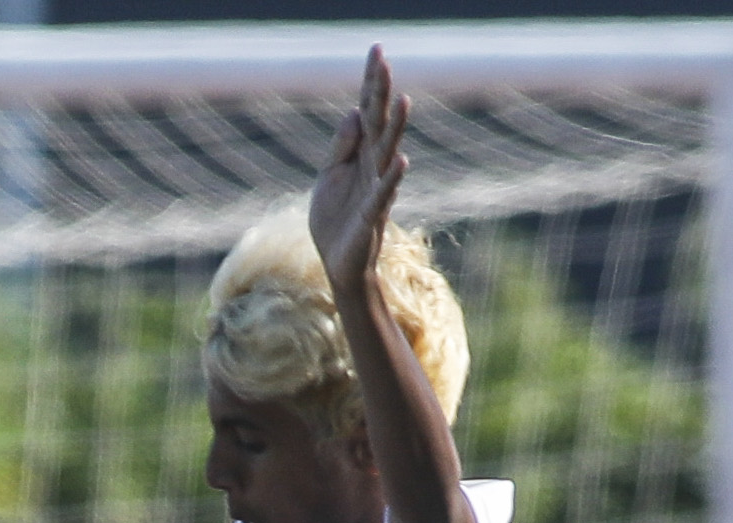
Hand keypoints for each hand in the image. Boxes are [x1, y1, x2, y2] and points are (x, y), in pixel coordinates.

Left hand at [310, 46, 409, 294]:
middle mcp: (372, 166)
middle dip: (381, 93)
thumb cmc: (335, 219)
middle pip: (379, 123)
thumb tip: (354, 111)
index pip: (368, 111)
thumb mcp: (330, 176)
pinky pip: (384, 193)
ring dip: (395, 128)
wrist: (336, 262)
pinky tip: (400, 160)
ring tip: (402, 101)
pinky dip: (392, 177)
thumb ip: (342, 146)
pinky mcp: (371, 215)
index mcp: (361, 154)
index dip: (371, 83)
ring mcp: (375, 188)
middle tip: (385, 61)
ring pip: (387, 152)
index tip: (377, 50)